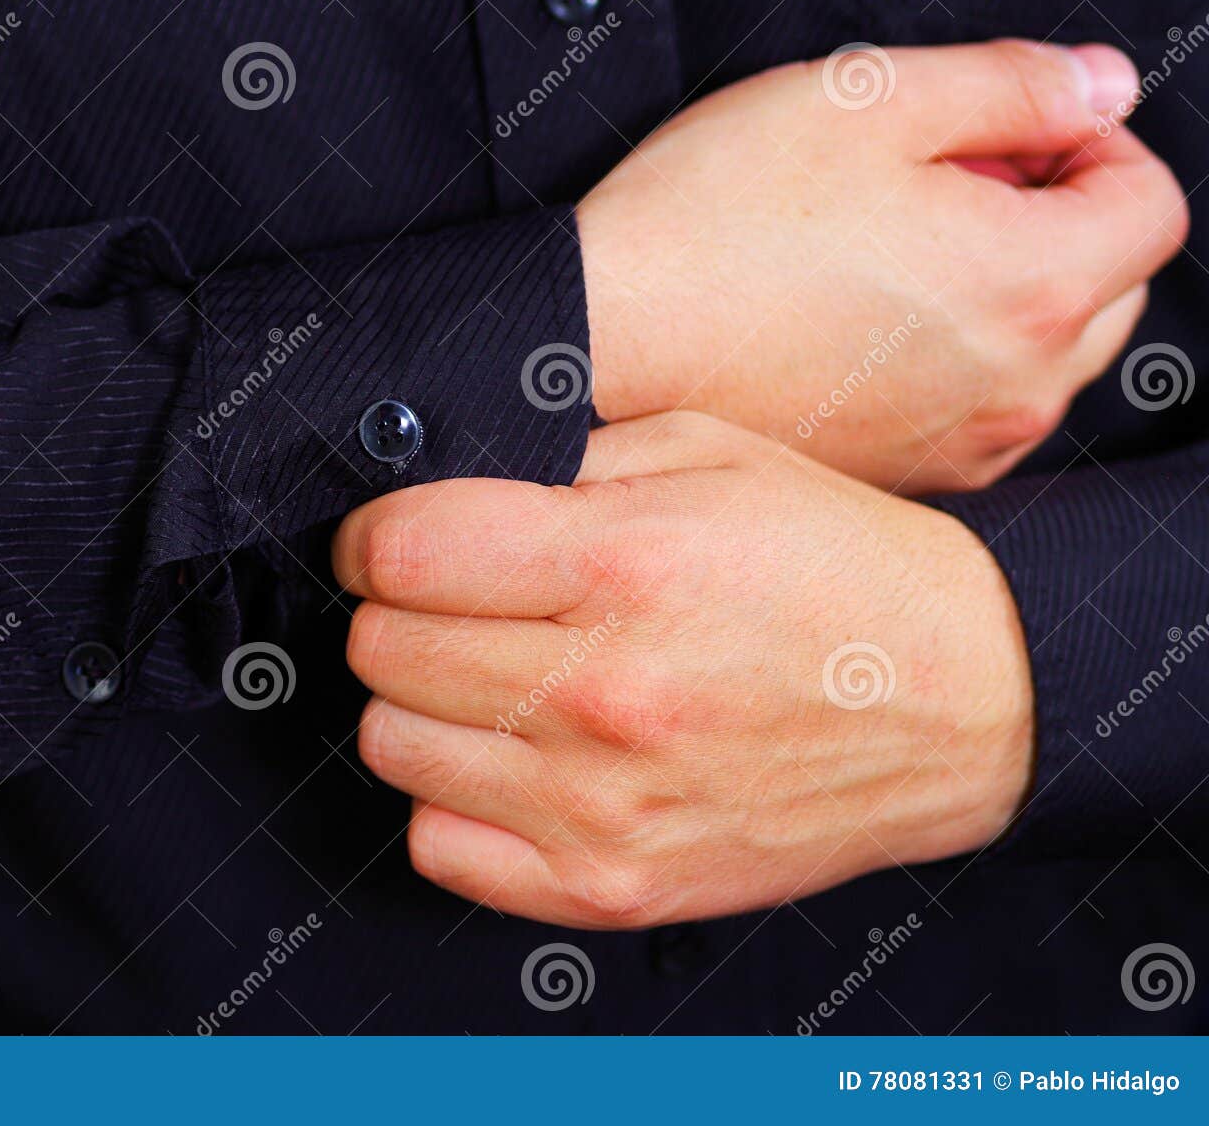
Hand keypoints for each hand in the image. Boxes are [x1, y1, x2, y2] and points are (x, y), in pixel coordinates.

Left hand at [332, 412, 1034, 928]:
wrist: (964, 702)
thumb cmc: (836, 567)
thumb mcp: (712, 453)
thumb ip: (562, 454)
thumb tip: (437, 478)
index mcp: (625, 565)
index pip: (401, 552)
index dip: (377, 535)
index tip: (397, 538)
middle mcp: (605, 694)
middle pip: (380, 649)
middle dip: (399, 610)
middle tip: (457, 602)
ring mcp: (603, 806)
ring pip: (391, 745)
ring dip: (419, 702)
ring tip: (489, 678)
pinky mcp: (612, 888)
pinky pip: (438, 845)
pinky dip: (454, 797)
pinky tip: (511, 758)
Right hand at [578, 40, 1187, 493]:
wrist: (601, 342)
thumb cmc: (710, 226)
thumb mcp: (867, 103)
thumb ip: (1013, 85)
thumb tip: (1100, 87)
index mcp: (1030, 285)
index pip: (1151, 204)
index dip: (1096, 143)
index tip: (1019, 132)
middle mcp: (1014, 386)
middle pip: (1115, 288)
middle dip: (1060, 221)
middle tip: (952, 184)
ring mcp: (959, 445)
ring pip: (1048, 355)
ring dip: (1010, 292)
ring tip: (898, 253)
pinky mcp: (902, 476)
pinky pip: (978, 408)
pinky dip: (957, 357)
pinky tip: (865, 320)